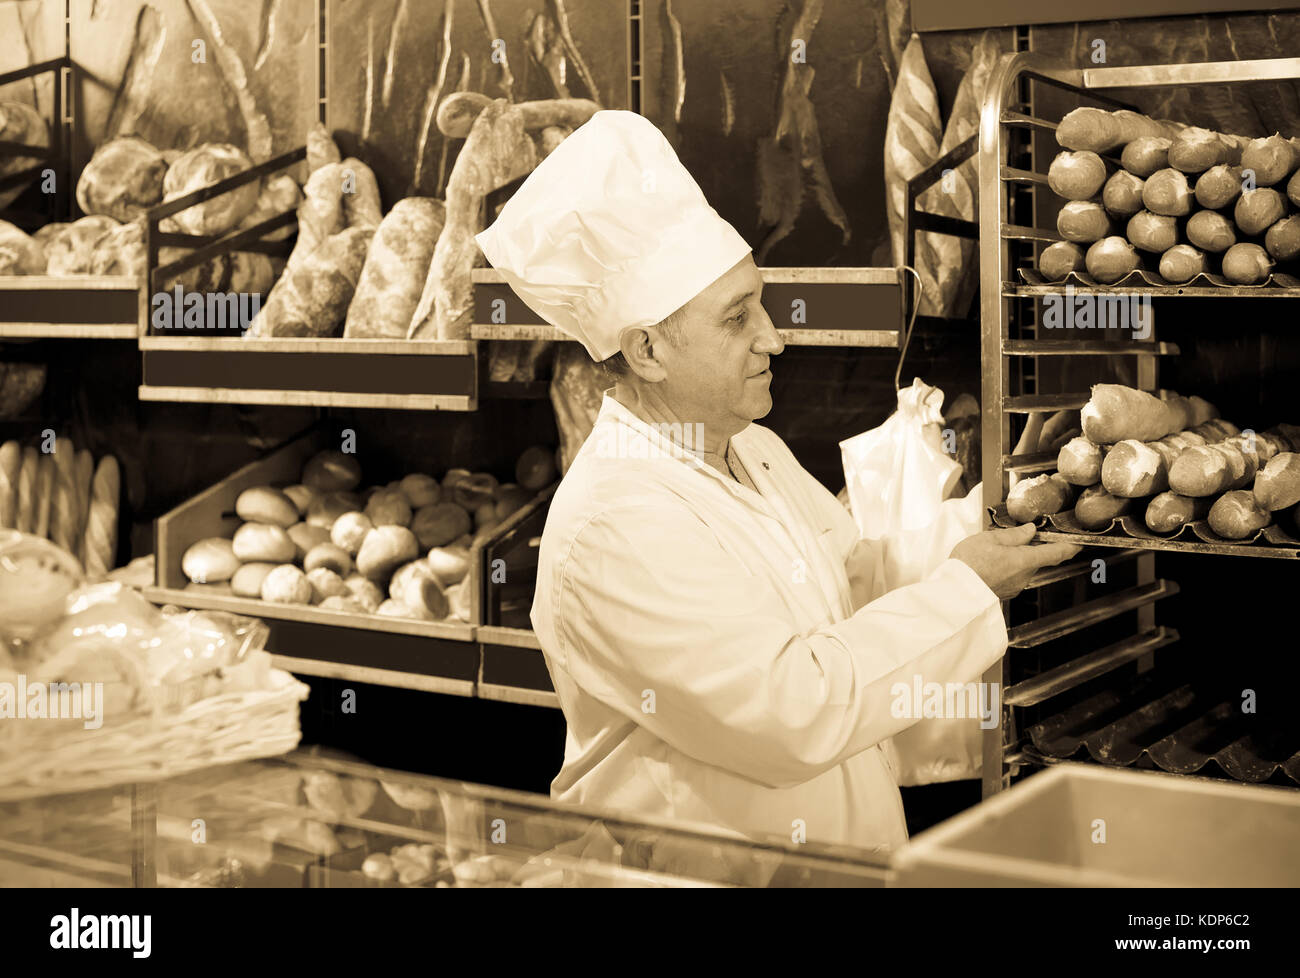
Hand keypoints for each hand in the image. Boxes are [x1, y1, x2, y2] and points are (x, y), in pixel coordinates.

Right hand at [950, 523, 1081, 599]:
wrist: (955, 593)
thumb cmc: (969, 564)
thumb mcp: (989, 539)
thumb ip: (1013, 535)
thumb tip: (1030, 530)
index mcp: (1025, 559)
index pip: (1057, 553)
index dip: (1071, 546)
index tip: (1079, 542)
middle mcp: (1025, 575)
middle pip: (1037, 558)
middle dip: (1031, 547)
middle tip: (1016, 535)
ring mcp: (1015, 586)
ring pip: (1023, 567)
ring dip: (1015, 557)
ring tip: (993, 549)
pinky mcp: (1004, 592)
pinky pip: (1011, 575)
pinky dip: (1006, 567)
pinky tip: (989, 562)